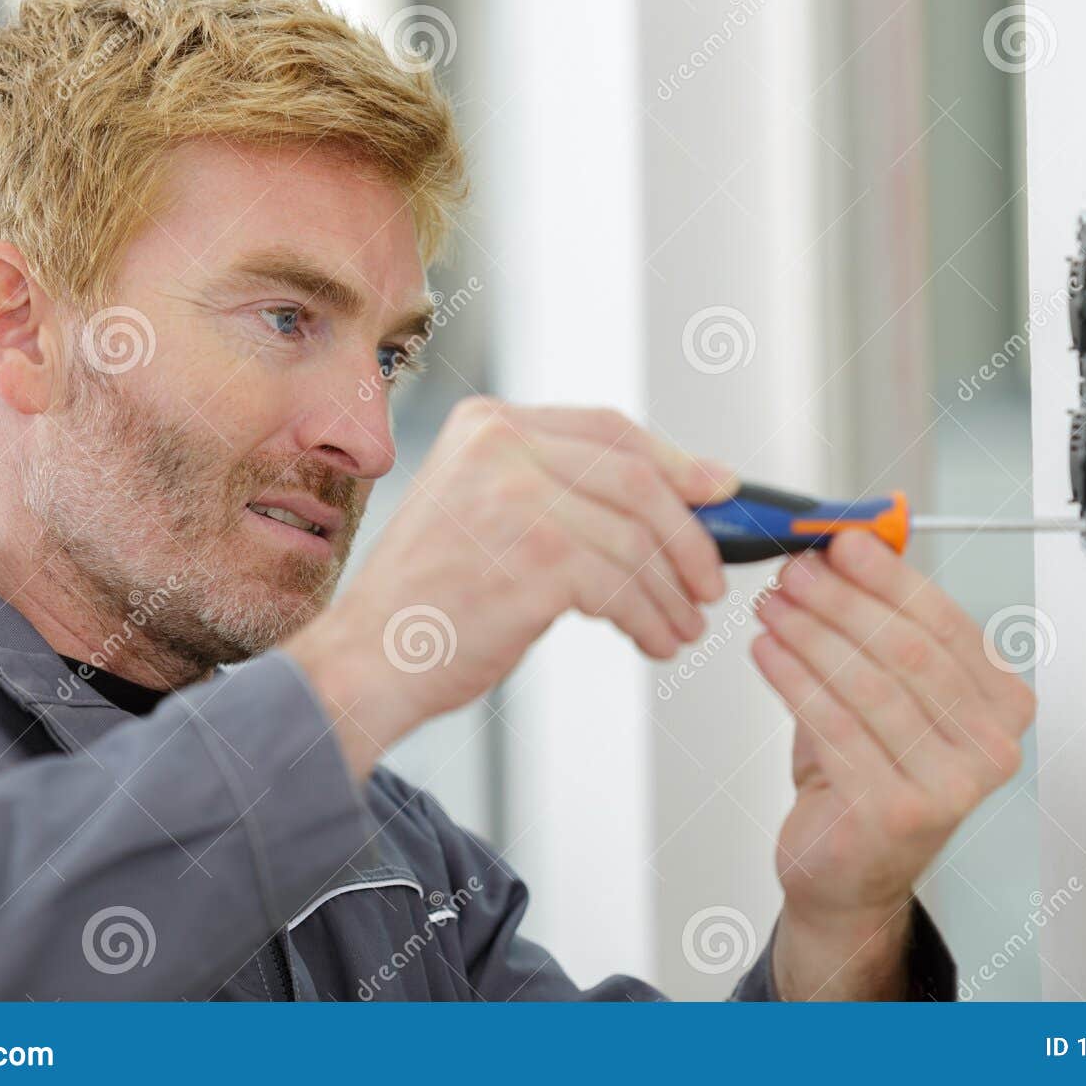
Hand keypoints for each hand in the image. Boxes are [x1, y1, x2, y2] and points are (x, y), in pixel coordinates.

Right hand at [288, 396, 735, 776]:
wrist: (367, 660)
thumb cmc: (429, 599)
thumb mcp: (485, 512)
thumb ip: (560, 489)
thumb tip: (679, 492)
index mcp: (486, 424)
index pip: (609, 428)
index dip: (676, 461)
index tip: (718, 492)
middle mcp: (500, 446)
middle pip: (636, 477)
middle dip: (687, 534)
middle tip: (709, 580)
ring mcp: (517, 499)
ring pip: (636, 538)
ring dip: (671, 591)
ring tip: (680, 625)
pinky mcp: (535, 559)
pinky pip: (624, 586)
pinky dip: (651, 618)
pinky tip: (654, 639)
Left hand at [750, 531, 1036, 998]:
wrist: (849, 873)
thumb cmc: (870, 775)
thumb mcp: (888, 691)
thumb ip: (881, 624)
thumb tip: (847, 545)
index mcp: (1004, 706)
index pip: (947, 623)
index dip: (890, 577)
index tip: (842, 542)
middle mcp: (990, 749)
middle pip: (908, 650)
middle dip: (842, 601)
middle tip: (794, 572)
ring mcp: (947, 788)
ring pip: (867, 685)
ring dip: (810, 634)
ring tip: (771, 606)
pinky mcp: (893, 813)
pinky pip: (834, 727)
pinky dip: (793, 679)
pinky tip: (766, 651)